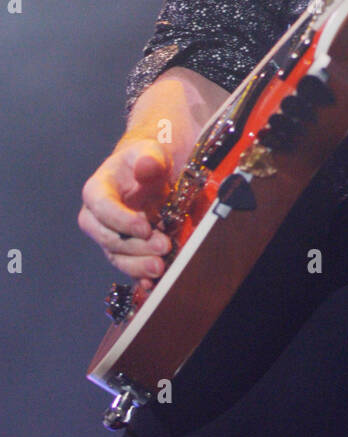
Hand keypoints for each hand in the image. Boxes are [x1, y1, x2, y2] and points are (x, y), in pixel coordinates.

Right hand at [79, 137, 176, 286]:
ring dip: (138, 265)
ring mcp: (109, 235)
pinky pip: (127, 266)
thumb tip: (146, 167)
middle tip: (163, 247)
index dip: (120, 220)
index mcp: (97, 190)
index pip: (101, 208)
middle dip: (134, 246)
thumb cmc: (147, 160)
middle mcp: (97, 217)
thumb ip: (149, 158)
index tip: (144, 227)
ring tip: (161, 267)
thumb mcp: (150, 152)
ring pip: (117, 256)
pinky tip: (152, 284)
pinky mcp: (124, 249)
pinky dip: (138, 276)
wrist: (152, 174)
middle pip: (107, 237)